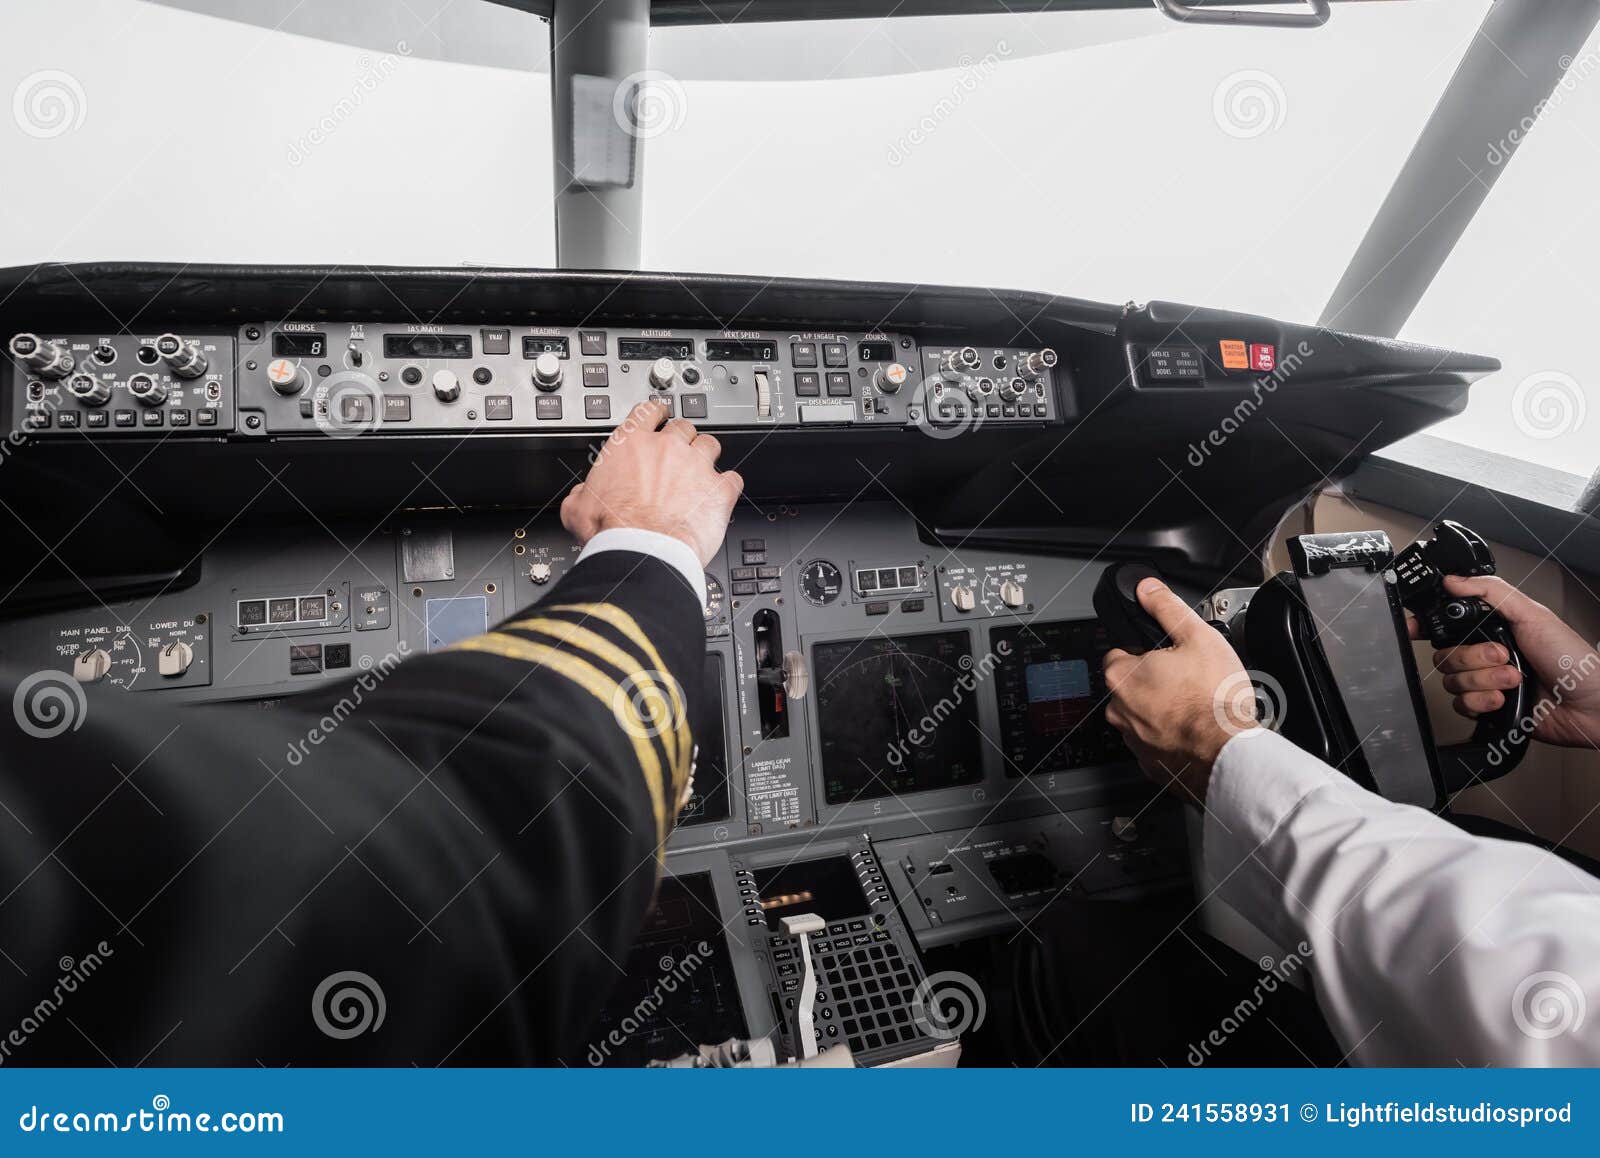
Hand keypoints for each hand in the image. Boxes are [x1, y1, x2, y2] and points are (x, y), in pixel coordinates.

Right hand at [560, 400, 743, 565]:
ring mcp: (697, 466)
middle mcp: (667, 448)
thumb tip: (579, 497)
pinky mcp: (719, 490)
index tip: (659, 417)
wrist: (642, 551)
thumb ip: (580, 494)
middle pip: (683, 427)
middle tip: (678, 455)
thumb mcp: (578, 508)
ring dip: (706, 456)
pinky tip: (722, 493)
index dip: (655, 414)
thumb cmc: (612, 529)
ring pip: (710, 445)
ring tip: (701, 471)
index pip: (647, 412)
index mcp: (631, 445)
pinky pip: (732, 478)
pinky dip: (728, 486)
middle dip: (682, 438)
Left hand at [1103, 578, 1250, 804]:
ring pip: (1142, 714)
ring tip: (1194, 704)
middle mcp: (1118, 709)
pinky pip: (1155, 742)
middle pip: (1131, 684)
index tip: (1167, 656)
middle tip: (1186, 680)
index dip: (1146, 650)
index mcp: (1122, 674)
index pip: (1119, 652)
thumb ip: (1166, 608)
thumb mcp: (1196, 636)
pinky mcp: (1149, 762)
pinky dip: (1170, 735)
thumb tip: (1147, 588)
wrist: (1229, 752)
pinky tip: (1193, 728)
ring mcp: (1132, 738)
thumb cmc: (1214, 699)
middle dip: (1154, 680)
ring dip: (1161, 708)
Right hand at [1426, 574, 1599, 747]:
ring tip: (1513, 679)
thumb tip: (1454, 580)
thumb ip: (1492, 591)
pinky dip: (1482, 702)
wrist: (1590, 705)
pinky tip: (1504, 698)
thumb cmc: (1573, 660)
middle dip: (1474, 658)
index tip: (1415, 627)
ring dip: (1484, 680)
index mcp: (1494, 629)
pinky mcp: (1488, 708)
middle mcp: (1486, 655)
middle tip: (1502, 655)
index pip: (1448, 625)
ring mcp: (1486, 682)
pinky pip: (1462, 705)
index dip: (1425, 626)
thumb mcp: (1533, 614)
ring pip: (1452, 681)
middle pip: (1444, 655)